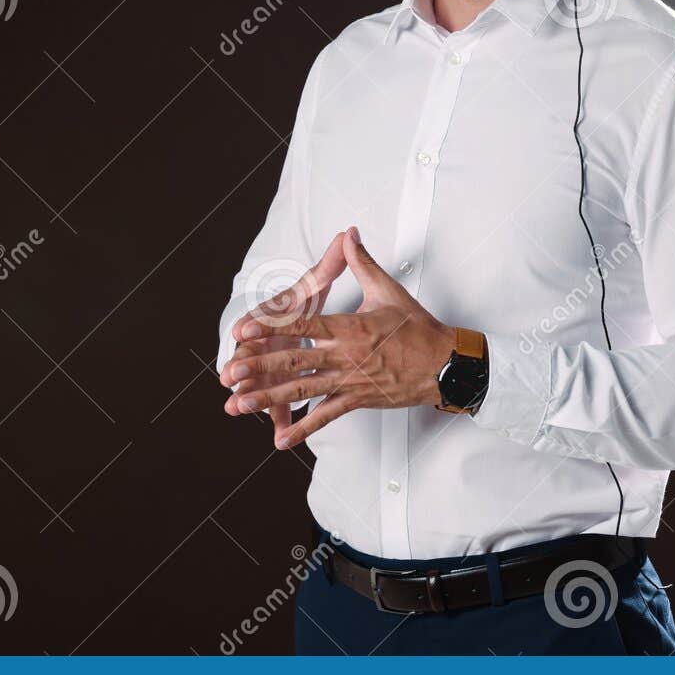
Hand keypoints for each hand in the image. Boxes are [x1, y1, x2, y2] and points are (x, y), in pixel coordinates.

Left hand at [221, 225, 458, 449]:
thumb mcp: (388, 290)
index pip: (303, 325)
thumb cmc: (417, 328)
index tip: (244, 329)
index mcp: (350, 327)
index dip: (271, 327)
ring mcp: (350, 381)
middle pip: (295, 361)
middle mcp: (346, 356)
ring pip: (303, 390)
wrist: (445, 363)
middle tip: (229, 371)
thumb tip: (350, 235)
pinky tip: (281, 439)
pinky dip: (303, 428)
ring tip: (240, 405)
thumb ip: (363, 262)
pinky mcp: (357, 400)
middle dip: (259, 367)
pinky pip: (325, 416)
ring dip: (269, 398)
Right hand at [221, 229, 348, 432]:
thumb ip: (333, 262)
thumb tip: (347, 236)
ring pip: (261, 380)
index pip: (264, 316)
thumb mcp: (318, 281)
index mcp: (279, 313)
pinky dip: (280, 417)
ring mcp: (273, 361)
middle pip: (254, 351)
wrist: (296, 312)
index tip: (241, 329)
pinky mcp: (281, 379)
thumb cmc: (304, 298)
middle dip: (240, 364)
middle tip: (227, 376)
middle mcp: (270, 337)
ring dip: (251, 393)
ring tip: (238, 409)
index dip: (254, 322)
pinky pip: (281, 401)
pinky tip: (279, 436)